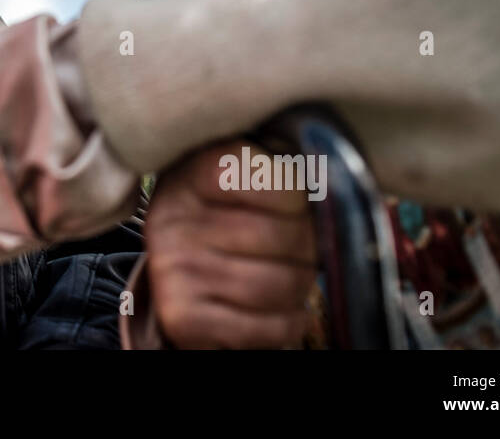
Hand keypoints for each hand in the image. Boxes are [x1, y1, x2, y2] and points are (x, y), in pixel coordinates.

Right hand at [144, 140, 317, 348]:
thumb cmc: (220, 216)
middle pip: (279, 236)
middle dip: (307, 246)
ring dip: (300, 285)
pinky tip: (281, 308)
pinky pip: (270, 328)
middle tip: (305, 247)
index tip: (296, 203)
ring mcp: (175, 273)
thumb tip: (330, 192)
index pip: (262, 176)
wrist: (169, 269)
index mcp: (190, 176)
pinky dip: (290, 321)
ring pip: (279, 285)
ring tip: (291, 276)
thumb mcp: (234, 177)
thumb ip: (277, 172)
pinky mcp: (183, 320)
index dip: (296, 194)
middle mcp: (174, 222)